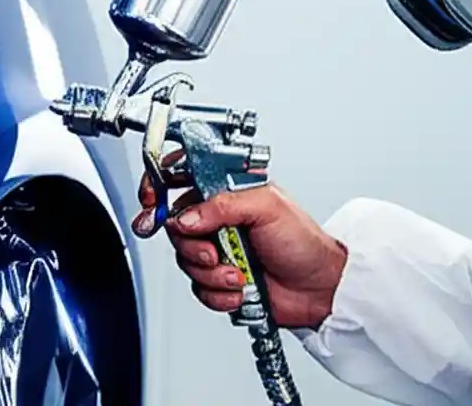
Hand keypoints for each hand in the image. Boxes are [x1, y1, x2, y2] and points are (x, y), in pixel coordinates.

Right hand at [136, 170, 347, 329]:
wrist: (319, 289)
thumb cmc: (304, 242)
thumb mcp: (267, 206)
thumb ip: (222, 205)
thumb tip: (186, 216)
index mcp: (226, 192)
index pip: (180, 178)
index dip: (159, 185)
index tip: (152, 199)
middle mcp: (217, 219)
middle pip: (175, 225)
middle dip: (192, 245)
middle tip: (213, 251)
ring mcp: (217, 249)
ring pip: (185, 260)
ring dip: (211, 272)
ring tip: (238, 273)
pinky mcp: (219, 279)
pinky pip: (198, 288)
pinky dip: (217, 293)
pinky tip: (238, 288)